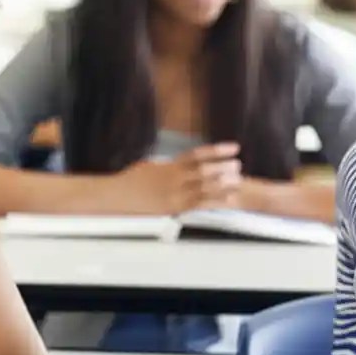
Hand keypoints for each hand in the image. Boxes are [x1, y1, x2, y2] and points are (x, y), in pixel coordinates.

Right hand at [108, 143, 241, 214]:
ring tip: (238, 180)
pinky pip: (200, 204)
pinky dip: (216, 201)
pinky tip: (228, 200)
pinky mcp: (174, 207)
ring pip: (205, 186)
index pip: (197, 154)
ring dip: (224, 183)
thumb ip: (165, 165)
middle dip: (224, 167)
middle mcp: (174, 177)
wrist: (117, 195)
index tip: (233, 147)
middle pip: (205, 169)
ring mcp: (175, 192)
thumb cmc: (129, 181)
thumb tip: (174, 164)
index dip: (217, 150)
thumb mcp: (148, 166)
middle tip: (238, 165)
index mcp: (169, 165)